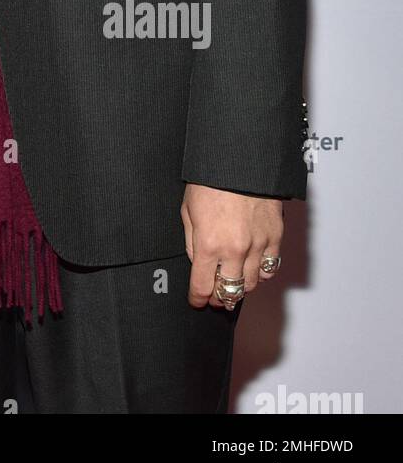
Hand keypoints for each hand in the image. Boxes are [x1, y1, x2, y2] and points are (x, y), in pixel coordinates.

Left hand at [180, 183, 283, 309]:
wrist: (239, 160)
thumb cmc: (210, 180)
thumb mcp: (188, 210)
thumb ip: (191, 240)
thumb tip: (197, 260)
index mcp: (208, 244)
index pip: (202, 287)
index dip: (198, 299)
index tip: (197, 301)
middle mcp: (234, 250)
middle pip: (229, 291)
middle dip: (219, 299)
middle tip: (215, 298)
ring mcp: (258, 245)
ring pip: (252, 284)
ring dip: (241, 288)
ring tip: (233, 284)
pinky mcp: (275, 237)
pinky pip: (271, 267)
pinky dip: (262, 273)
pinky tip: (254, 269)